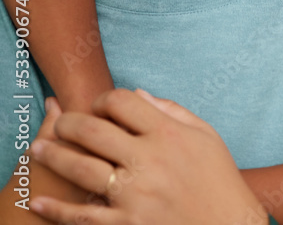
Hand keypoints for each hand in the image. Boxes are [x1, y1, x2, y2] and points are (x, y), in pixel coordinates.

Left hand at [28, 89, 265, 224]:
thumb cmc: (220, 179)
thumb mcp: (206, 136)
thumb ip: (172, 111)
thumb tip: (137, 94)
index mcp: (169, 134)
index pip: (122, 102)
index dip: (102, 99)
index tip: (97, 107)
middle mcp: (149, 160)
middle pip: (92, 130)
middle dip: (68, 123)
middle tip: (59, 125)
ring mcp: (135, 194)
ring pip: (80, 168)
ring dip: (52, 156)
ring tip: (37, 150)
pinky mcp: (127, 223)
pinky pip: (82, 215)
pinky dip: (56, 209)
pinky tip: (38, 200)